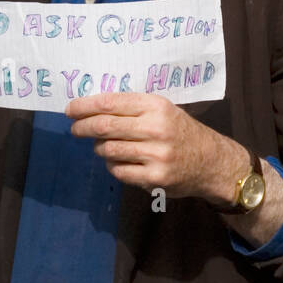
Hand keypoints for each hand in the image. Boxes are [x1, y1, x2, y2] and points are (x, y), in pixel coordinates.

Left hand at [65, 92, 244, 201]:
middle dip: (82, 127)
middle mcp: (156, 128)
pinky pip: (119, 170)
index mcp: (156, 106)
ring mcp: (156, 155)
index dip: (84, 106)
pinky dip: (112, 165)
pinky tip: (118, 161)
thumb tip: (91, 108)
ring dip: (98, 148)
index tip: (70, 110)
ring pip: (108, 150)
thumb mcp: (162, 110)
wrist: (211, 161)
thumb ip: (132, 108)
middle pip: (104, 126)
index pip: (109, 103)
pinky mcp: (155, 178)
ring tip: (101, 146)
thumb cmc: (180, 131)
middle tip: (75, 129)